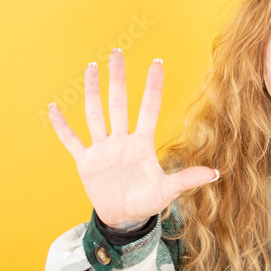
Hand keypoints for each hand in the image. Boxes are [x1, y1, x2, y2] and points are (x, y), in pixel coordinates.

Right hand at [49, 49, 219, 229]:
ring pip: (96, 114)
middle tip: (116, 52)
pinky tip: (53, 108)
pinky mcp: (86, 162)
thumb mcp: (168, 190)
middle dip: (117, 78)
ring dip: (92, 92)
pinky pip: (71, 140)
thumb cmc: (148, 202)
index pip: (149, 107)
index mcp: (142, 143)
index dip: (153, 85)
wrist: (124, 218)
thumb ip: (187, 179)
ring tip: (91, 68)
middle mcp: (122, 140)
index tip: (156, 62)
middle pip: (118, 103)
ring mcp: (102, 149)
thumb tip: (216, 173)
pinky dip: (62, 127)